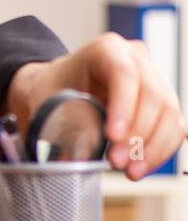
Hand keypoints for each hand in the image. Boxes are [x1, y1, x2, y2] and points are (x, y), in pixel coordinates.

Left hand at [4, 33, 186, 178]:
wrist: (58, 88)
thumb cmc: (51, 89)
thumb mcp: (47, 99)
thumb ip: (65, 121)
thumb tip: (78, 155)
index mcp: (106, 49)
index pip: (123, 74)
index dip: (123, 107)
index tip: (112, 136)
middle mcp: (137, 59)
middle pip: (152, 95)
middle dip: (137, 134)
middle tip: (116, 161)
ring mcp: (154, 80)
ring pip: (169, 114)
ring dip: (152, 148)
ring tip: (129, 171)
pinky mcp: (163, 104)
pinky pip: (173, 128)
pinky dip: (160, 151)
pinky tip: (140, 167)